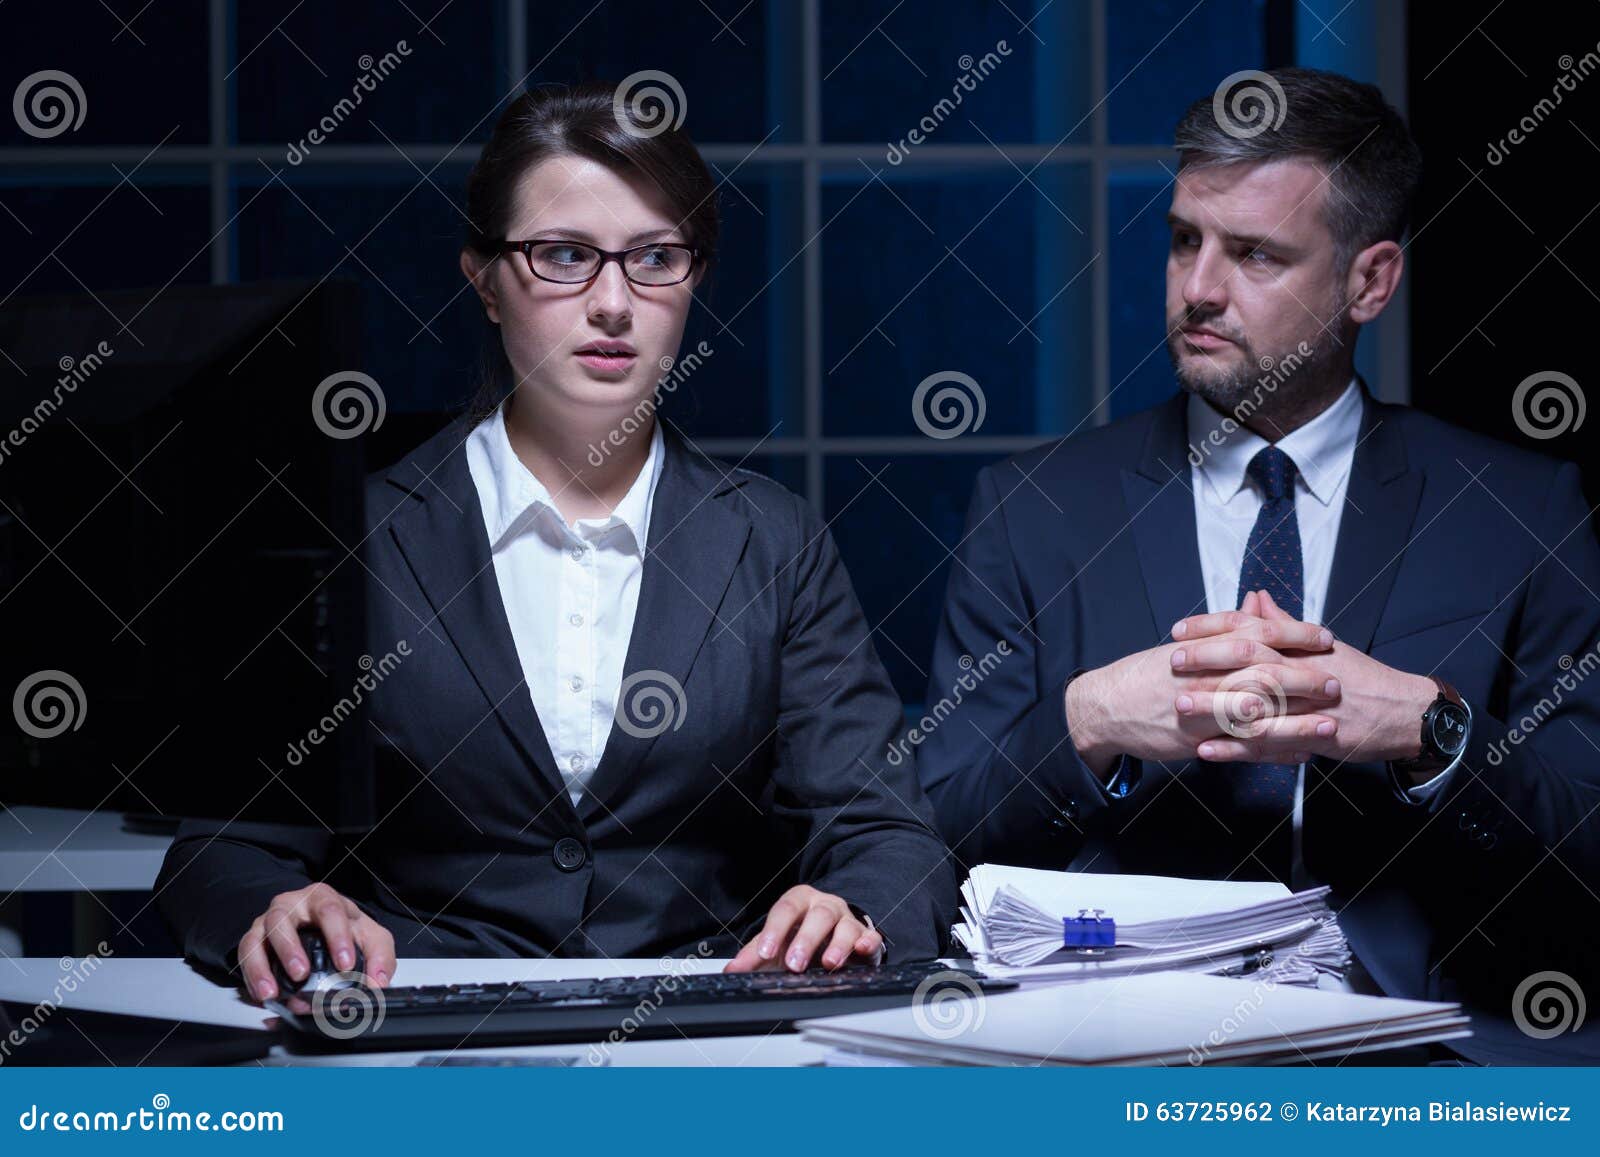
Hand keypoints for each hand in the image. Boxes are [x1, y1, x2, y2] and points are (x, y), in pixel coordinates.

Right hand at [236, 882, 395, 1003]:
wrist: (317, 922)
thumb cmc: (344, 927)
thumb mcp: (369, 936)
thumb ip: (380, 957)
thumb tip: (378, 982)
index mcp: (324, 899)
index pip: (330, 910)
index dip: (337, 937)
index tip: (345, 964)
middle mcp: (292, 906)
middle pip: (283, 919)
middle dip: (290, 949)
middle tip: (302, 974)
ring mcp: (268, 922)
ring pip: (257, 937)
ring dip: (262, 966)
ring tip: (273, 992)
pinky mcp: (253, 940)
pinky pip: (245, 957)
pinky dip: (251, 978)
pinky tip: (261, 995)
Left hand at [724, 885, 883, 972]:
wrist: (831, 936)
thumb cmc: (800, 936)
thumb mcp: (776, 943)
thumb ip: (755, 955)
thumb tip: (732, 970)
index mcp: (799, 902)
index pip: (786, 909)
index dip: (775, 930)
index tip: (766, 952)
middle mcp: (824, 906)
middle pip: (818, 916)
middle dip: (806, 939)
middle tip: (795, 964)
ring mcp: (847, 920)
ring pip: (845, 926)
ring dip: (838, 945)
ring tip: (829, 963)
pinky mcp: (865, 936)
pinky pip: (870, 936)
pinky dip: (868, 942)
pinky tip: (862, 949)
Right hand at [1067, 596, 1339, 775]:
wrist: (1104, 707)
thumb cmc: (1146, 675)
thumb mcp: (1185, 644)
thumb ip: (1226, 626)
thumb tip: (1257, 601)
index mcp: (1204, 647)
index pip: (1257, 633)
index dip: (1295, 635)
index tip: (1326, 637)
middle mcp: (1203, 675)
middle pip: (1262, 673)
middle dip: (1303, 678)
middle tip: (1336, 682)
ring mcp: (1199, 710)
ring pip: (1256, 715)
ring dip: (1296, 720)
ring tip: (1330, 724)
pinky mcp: (1196, 740)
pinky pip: (1241, 748)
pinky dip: (1273, 751)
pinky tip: (1300, 753)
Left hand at [1176, 589, 1433, 764]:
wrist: (1406, 712)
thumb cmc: (1361, 677)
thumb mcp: (1322, 645)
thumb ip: (1284, 623)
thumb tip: (1254, 597)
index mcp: (1302, 647)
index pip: (1250, 628)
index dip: (1212, 628)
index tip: (1179, 629)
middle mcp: (1303, 672)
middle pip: (1249, 661)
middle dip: (1207, 660)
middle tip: (1172, 662)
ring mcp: (1308, 707)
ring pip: (1255, 704)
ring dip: (1214, 706)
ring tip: (1179, 705)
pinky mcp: (1312, 738)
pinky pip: (1267, 746)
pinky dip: (1234, 749)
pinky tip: (1205, 750)